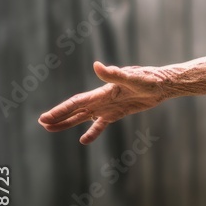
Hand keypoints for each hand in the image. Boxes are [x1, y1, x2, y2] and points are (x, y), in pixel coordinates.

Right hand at [38, 61, 169, 143]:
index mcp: (102, 92)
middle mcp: (102, 99)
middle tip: (43, 124)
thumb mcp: (132, 78)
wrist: (162, 84)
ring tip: (52, 129)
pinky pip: (101, 124)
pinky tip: (84, 140)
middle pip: (76, 110)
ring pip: (84, 117)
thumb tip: (97, 65)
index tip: (45, 118)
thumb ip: (114, 74)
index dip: (60, 111)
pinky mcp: (117, 113)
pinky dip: (92, 131)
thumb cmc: (148, 79)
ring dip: (69, 122)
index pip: (76, 103)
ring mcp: (108, 106)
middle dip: (59, 116)